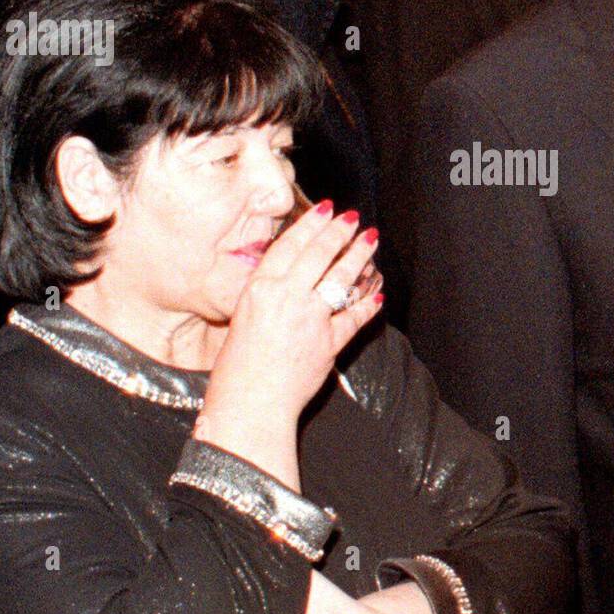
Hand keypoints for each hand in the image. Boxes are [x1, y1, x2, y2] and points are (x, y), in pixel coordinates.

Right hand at [198, 201, 382, 487]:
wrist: (250, 404)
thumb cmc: (237, 369)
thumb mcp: (241, 319)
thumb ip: (266, 296)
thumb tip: (286, 279)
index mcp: (259, 289)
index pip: (290, 245)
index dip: (311, 224)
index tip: (326, 209)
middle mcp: (286, 297)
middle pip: (319, 254)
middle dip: (340, 232)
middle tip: (354, 219)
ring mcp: (310, 319)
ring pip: (341, 278)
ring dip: (359, 257)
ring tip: (371, 241)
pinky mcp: (329, 343)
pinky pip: (355, 317)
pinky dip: (368, 305)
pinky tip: (377, 294)